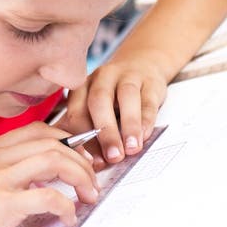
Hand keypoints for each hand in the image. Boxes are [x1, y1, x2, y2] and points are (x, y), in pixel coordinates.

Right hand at [0, 122, 98, 226]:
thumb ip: (15, 172)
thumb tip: (56, 170)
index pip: (39, 130)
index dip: (68, 141)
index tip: (82, 160)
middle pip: (52, 143)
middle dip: (81, 161)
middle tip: (92, 182)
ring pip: (54, 160)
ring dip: (80, 177)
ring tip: (88, 196)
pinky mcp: (1, 204)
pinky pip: (48, 196)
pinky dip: (66, 206)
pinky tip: (68, 218)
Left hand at [59, 50, 168, 166]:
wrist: (141, 65)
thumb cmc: (113, 96)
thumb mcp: (94, 107)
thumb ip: (86, 129)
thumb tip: (81, 161)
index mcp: (82, 87)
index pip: (76, 112)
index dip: (82, 138)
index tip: (90, 162)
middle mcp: (102, 78)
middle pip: (99, 101)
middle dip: (105, 133)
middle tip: (112, 157)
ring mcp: (127, 76)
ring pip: (127, 97)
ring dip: (129, 125)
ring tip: (131, 149)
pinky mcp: (150, 81)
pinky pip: (148, 99)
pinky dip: (147, 119)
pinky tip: (145, 136)